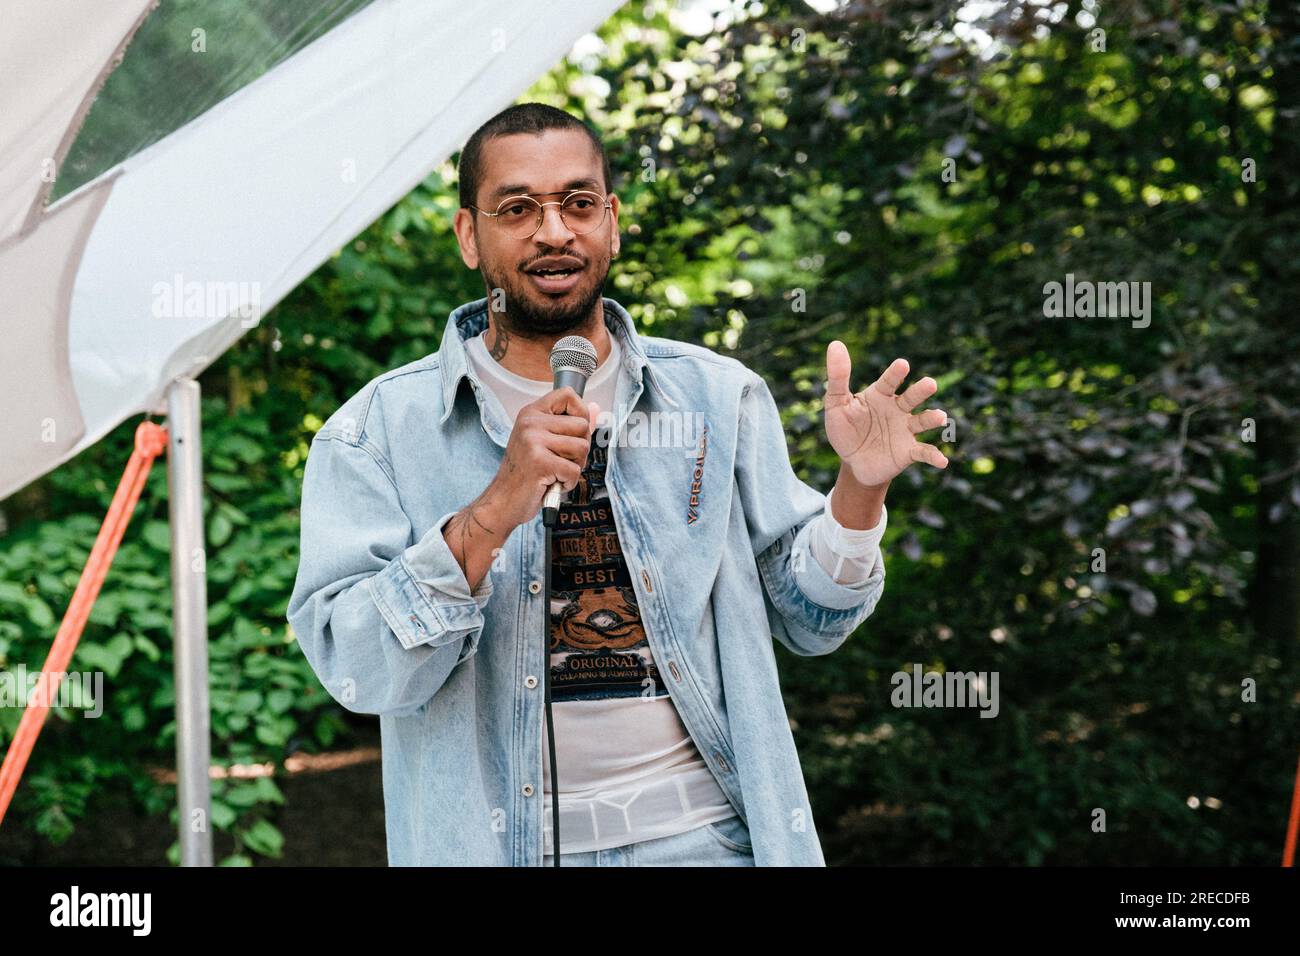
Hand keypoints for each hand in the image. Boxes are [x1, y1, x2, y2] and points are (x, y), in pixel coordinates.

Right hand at [485, 386, 600, 529]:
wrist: (503, 500)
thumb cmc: (526, 472)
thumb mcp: (545, 441)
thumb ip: (570, 425)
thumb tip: (596, 407)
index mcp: (531, 413)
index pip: (567, 395)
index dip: (581, 412)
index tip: (573, 431)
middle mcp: (531, 423)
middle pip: (582, 425)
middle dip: (579, 448)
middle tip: (560, 460)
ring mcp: (533, 441)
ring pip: (582, 447)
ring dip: (575, 466)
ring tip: (556, 471)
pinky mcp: (539, 462)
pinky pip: (574, 470)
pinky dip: (568, 482)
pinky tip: (552, 483)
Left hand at [824, 342, 948, 487]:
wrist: (852, 462)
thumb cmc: (845, 429)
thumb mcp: (836, 404)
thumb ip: (837, 377)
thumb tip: (835, 344)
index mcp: (880, 395)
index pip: (889, 381)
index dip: (896, 374)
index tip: (903, 364)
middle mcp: (897, 409)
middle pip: (911, 397)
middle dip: (921, 391)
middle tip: (931, 383)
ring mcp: (905, 430)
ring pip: (922, 421)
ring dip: (932, 419)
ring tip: (940, 417)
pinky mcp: (908, 451)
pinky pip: (923, 452)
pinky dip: (933, 456)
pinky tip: (942, 461)